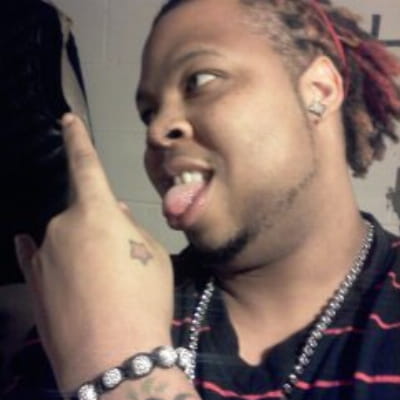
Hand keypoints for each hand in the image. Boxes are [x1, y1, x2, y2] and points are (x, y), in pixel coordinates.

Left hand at [14, 114, 173, 389]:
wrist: (114, 356)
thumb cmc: (144, 298)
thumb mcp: (154, 256)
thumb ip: (132, 228)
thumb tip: (117, 216)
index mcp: (97, 213)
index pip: (85, 166)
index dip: (78, 141)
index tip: (67, 121)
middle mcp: (61, 226)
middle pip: (84, 214)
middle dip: (101, 227)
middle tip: (122, 261)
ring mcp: (42, 254)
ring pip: (67, 239)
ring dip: (84, 250)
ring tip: (104, 284)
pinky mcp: (34, 282)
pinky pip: (39, 257)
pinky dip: (49, 255)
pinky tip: (46, 257)